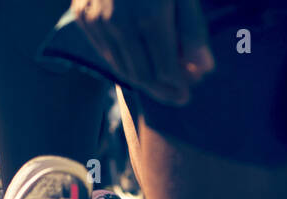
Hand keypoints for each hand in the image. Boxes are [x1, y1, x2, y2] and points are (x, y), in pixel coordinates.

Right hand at [70, 0, 214, 105]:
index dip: (179, 86)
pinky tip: (138, 59)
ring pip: (121, 68)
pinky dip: (122, 61)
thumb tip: (204, 71)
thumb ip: (192, 30)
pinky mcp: (81, 16)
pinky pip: (105, 51)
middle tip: (178, 94)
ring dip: (143, 79)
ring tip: (161, 80)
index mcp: (150, 17)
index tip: (190, 91)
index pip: (165, 71)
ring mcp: (96, 22)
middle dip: (162, 89)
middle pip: (143, 76)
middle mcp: (120, 24)